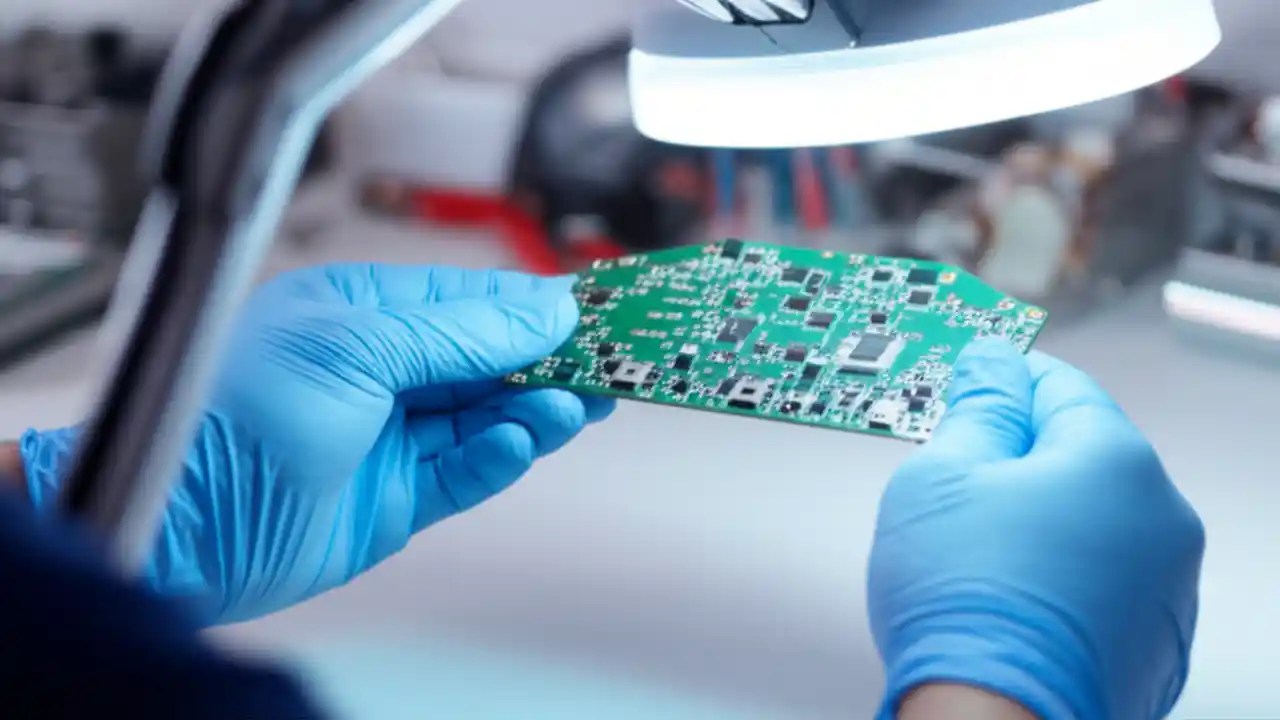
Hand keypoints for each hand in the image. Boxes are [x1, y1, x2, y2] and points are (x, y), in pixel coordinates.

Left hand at [20, 265, 612, 623]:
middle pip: (489, 357)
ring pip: (489, 415)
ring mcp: (391, 435)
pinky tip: (522, 440)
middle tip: (613, 358)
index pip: (468, 298)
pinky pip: (469, 471)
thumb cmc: (234, 417)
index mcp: (359, 313)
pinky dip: (501, 455)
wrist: (181, 530)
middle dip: (549, 358)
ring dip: (536, 408)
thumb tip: (542, 313)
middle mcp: (379, 370)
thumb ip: (458, 330)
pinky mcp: (398, 497)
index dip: (532, 303)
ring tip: (580, 402)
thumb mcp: (354, 345)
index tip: (594, 304)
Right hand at [868, 339, 1203, 719]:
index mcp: (1115, 462)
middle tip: (953, 482)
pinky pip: (1102, 579)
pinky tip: (1007, 594)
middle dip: (1014, 458)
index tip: (969, 381)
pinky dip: (1060, 574)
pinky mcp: (1153, 641)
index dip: (1000, 379)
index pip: (1057, 384)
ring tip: (973, 552)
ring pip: (1090, 519)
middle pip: (1078, 453)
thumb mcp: (940, 475)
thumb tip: (989, 368)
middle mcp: (1161, 519)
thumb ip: (974, 407)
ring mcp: (1165, 586)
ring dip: (1038, 519)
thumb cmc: (967, 607)